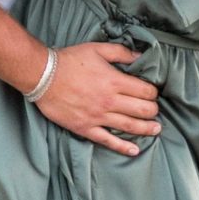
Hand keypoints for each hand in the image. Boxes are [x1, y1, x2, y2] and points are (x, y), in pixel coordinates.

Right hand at [35, 41, 161, 156]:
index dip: (153, 92)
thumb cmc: (69, 60)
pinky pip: (108, 140)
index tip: (152, 93)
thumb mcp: (97, 49)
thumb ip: (121, 53)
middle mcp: (109, 101)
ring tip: (156, 129)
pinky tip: (134, 150)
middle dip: (153, 111)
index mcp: (114, 81)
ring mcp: (98, 117)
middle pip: (142, 110)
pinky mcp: (86, 127)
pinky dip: (122, 147)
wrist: (42, 75)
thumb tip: (141, 57)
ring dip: (146, 129)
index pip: (145, 91)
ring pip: (130, 126)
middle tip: (155, 110)